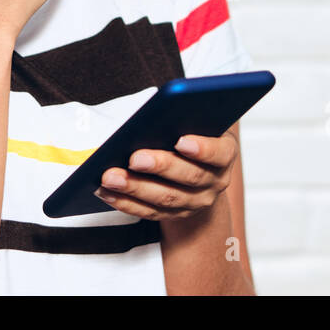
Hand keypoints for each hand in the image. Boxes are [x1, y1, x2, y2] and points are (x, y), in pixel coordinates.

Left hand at [93, 129, 238, 220]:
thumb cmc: (192, 134)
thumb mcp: (196, 122)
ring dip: (134, 187)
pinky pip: (147, 212)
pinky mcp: (173, 216)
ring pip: (165, 198)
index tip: (181, 140)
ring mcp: (194, 202)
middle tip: (134, 157)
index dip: (203, 149)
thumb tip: (155, 113)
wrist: (198, 172)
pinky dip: (125, 202)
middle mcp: (215, 182)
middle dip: (160, 166)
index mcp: (224, 154)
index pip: (219, 153)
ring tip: (109, 175)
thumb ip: (184, 117)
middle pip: (188, 177)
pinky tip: (104, 191)